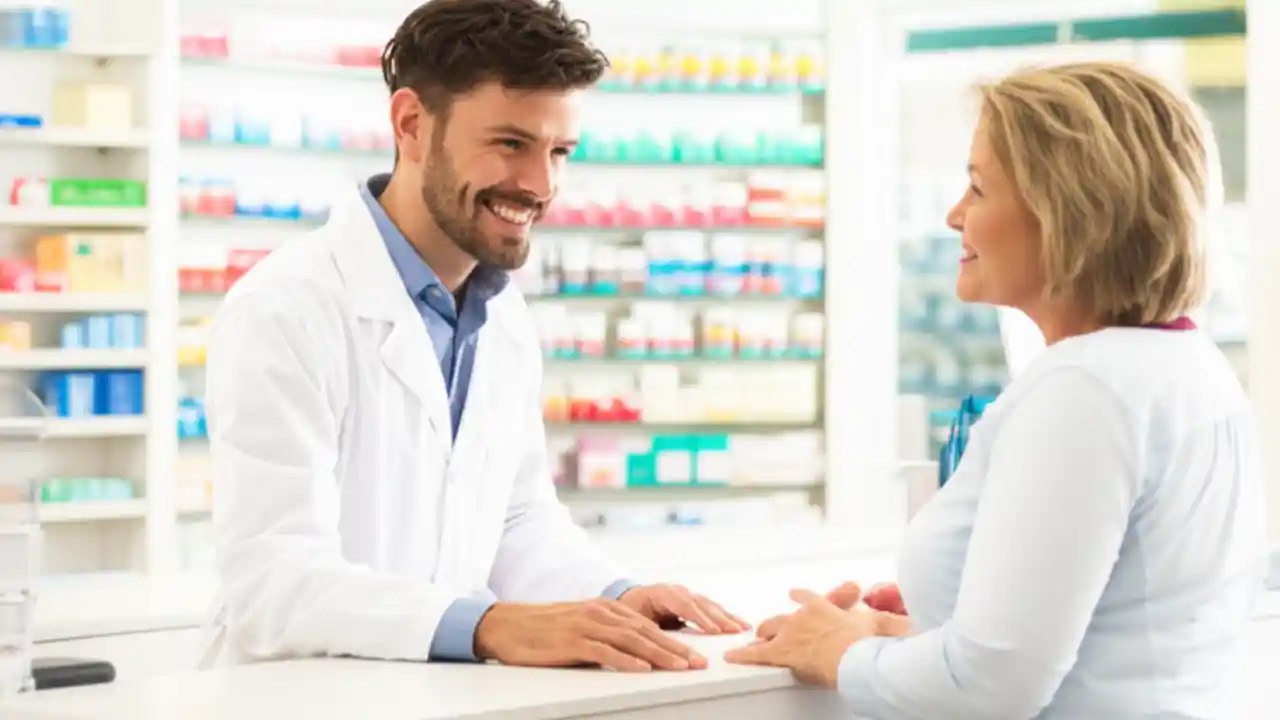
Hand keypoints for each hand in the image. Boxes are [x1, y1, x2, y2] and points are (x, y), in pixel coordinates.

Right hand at [474, 598, 707, 671]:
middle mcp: (600, 613)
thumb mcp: (582, 627)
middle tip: (699, 664)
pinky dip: (626, 661)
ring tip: (681, 668)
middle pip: (646, 633)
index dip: (674, 641)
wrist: (507, 625)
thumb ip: (607, 636)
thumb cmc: (544, 631)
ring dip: (660, 655)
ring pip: (632, 641)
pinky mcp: (572, 641)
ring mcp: (586, 625)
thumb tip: (635, 654)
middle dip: (676, 649)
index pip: (647, 626)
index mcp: (605, 609)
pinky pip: (604, 651)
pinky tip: (642, 669)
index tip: (695, 655)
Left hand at [618, 584, 750, 634]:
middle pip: (700, 603)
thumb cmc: (629, 611)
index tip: (712, 630)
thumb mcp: (630, 620)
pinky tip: (738, 625)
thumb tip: (658, 643)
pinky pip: (711, 609)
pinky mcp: (693, 604)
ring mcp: (686, 596)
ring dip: (726, 617)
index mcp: (660, 593)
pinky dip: (725, 617)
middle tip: (733, 631)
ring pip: (709, 605)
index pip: (682, 603)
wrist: (629, 600)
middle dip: (718, 618)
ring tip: (741, 628)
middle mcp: (677, 591)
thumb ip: (644, 629)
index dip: (699, 617)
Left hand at [757, 581, 912, 641]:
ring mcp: (790, 633)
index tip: (794, 593)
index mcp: (825, 608)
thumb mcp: (884, 626)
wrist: (854, 655)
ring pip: (768, 631)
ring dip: (761, 637)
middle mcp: (804, 617)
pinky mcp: (781, 652)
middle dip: (777, 624)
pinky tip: (732, 656)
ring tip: (752, 640)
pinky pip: (756, 653)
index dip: (801, 597)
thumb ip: (897, 622)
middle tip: (770, 627)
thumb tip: (916, 622)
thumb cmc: (868, 642)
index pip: (809, 598)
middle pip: (784, 617)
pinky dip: (743, 655)